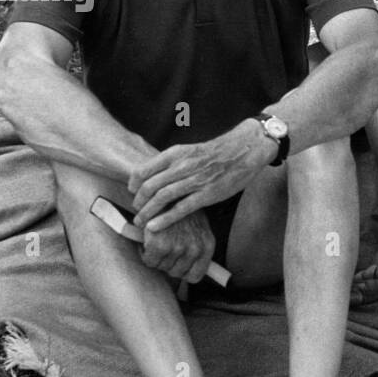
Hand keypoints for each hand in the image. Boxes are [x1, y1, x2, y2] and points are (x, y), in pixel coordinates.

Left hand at [130, 122, 270, 228]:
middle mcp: (182, 165)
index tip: (132, 192)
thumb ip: (173, 162)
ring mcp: (195, 180)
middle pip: (150, 186)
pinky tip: (154, 227)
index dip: (134, 183)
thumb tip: (155, 174)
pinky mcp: (207, 194)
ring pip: (162, 197)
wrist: (245, 149)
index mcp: (176, 153)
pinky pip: (181, 209)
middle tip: (136, 210)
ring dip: (147, 212)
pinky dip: (164, 219)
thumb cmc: (217, 152)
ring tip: (140, 222)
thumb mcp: (190, 150)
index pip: (144, 170)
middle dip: (139, 201)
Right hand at [139, 210, 215, 284]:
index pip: (195, 276)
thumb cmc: (181, 208)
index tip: (176, 263)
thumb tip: (200, 272)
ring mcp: (178, 247)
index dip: (183, 272)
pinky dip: (145, 253)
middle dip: (167, 262)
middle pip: (176, 273)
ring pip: (162, 267)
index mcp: (207, 245)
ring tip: (158, 239)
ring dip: (156, 256)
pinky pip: (149, 261)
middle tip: (164, 246)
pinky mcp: (160, 244)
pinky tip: (148, 239)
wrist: (166, 191)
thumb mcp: (199, 227)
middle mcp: (195, 249)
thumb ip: (198, 247)